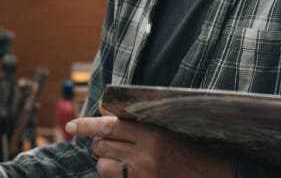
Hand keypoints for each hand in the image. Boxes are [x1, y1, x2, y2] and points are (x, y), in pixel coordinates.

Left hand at [65, 115, 234, 177]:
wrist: (209, 176)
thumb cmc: (186, 149)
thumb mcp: (162, 129)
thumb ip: (134, 120)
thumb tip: (103, 110)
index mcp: (151, 134)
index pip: (108, 126)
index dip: (86, 125)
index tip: (71, 126)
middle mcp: (144, 154)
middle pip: (102, 144)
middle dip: (96, 142)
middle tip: (103, 140)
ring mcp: (141, 174)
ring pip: (102, 165)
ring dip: (102, 160)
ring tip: (116, 157)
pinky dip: (110, 173)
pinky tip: (121, 169)